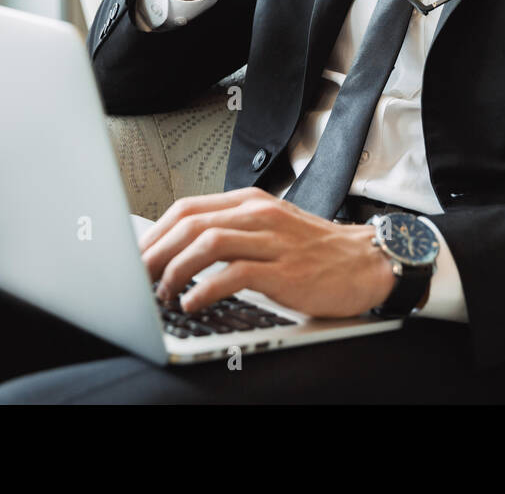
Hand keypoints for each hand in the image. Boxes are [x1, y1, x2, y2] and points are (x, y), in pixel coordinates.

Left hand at [139, 187, 395, 317]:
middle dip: (156, 253)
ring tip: (164, 293)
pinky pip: (234, 274)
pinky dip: (205, 290)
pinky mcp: (284, 270)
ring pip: (207, 244)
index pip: (188, 208)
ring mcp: (272, 241)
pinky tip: (193, 303)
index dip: (156, 233)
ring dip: (176, 271)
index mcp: (251, 202)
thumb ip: (233, 232)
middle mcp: (259, 215)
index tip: (138, 257)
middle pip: (190, 224)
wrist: (366, 262)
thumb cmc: (318, 251)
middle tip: (139, 277)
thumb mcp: (271, 229)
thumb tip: (183, 250)